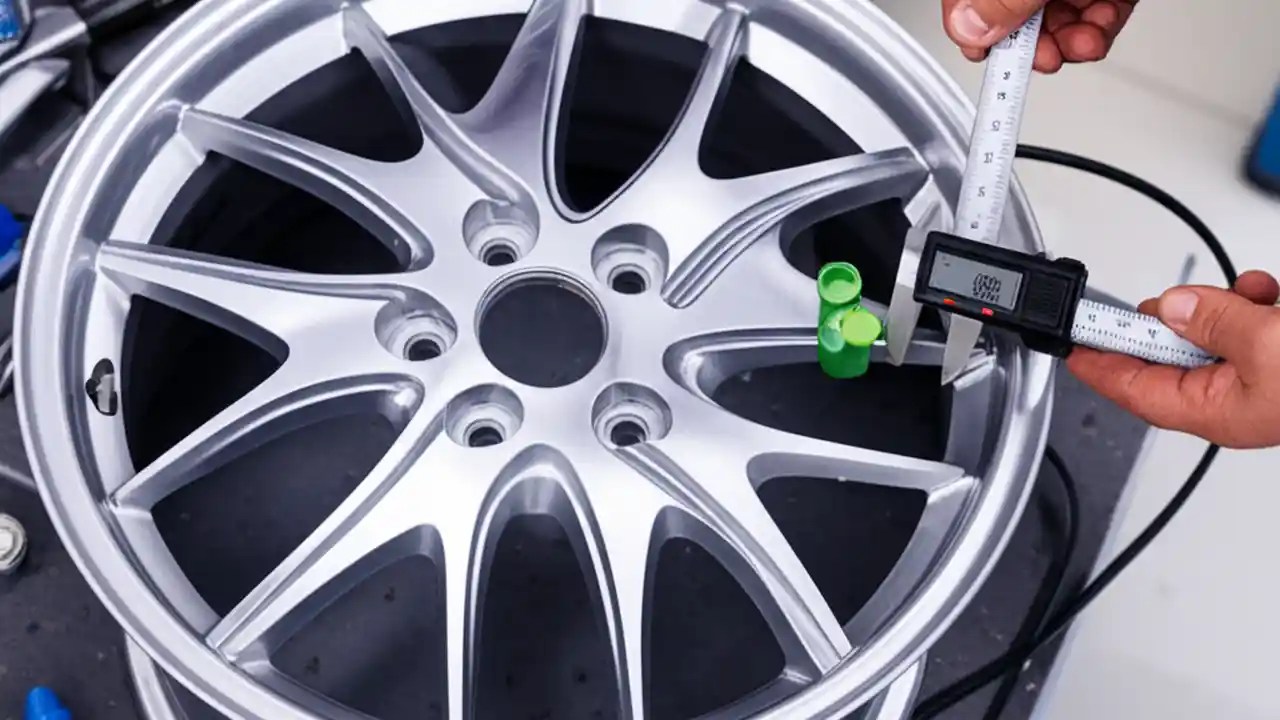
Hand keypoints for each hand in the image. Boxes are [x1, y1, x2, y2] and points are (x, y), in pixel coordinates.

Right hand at [942, 0, 1137, 72]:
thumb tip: (968, 26)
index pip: (968, 3)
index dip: (976, 33)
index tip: (988, 57)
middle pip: (1014, 17)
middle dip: (1034, 46)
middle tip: (1045, 54)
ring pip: (1058, 20)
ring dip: (1071, 44)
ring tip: (1084, 43)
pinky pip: (1098, 11)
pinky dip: (1100, 28)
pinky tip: (1100, 28)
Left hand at [1067, 271, 1279, 448]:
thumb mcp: (1265, 343)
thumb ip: (1212, 321)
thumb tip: (1173, 308)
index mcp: (1215, 412)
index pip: (1135, 391)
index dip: (1099, 366)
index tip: (1072, 346)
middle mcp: (1230, 401)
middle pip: (1167, 358)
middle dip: (1163, 323)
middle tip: (1158, 302)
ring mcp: (1255, 381)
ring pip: (1208, 337)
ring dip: (1217, 306)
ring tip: (1239, 294)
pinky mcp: (1277, 362)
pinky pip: (1245, 330)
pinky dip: (1246, 306)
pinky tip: (1260, 292)